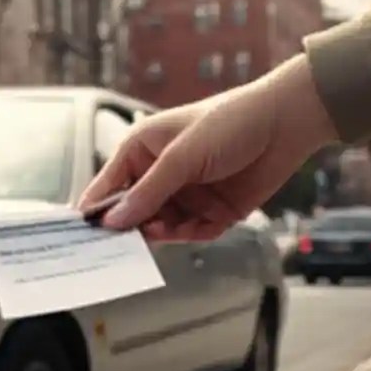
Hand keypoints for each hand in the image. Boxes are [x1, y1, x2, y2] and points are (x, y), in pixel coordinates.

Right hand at [79, 55, 337, 240]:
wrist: (287, 124)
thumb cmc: (230, 122)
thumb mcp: (182, 156)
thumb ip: (148, 191)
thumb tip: (113, 221)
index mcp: (142, 151)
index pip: (108, 186)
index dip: (95, 210)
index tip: (82, 235)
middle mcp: (161, 175)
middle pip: (133, 212)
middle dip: (129, 228)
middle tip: (120, 248)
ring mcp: (187, 194)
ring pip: (161, 227)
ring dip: (161, 233)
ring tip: (162, 233)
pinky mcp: (213, 211)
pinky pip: (192, 233)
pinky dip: (191, 235)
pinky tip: (196, 229)